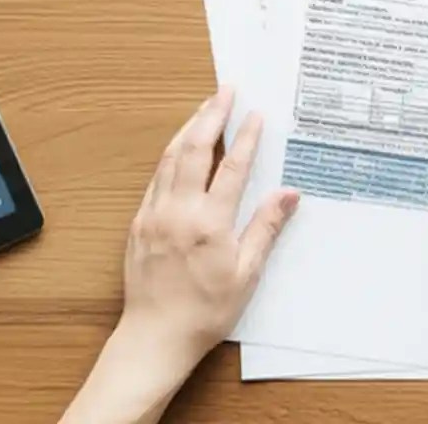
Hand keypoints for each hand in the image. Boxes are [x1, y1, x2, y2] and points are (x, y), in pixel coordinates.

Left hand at [122, 88, 299, 364]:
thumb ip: (265, 228)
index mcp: (209, 224)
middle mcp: (178, 212)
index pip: (231, 168)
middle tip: (225, 90)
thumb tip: (289, 194)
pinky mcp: (138, 224)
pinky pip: (155, 178)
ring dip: (189, 129)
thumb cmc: (206, 311)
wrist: (155, 337)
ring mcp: (153, 215)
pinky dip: (170, 156)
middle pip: (195, 150)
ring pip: (169, 159)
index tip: (256, 114)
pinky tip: (179, 147)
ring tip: (204, 108)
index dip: (246, 138)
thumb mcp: (247, 274)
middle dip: (212, 116)